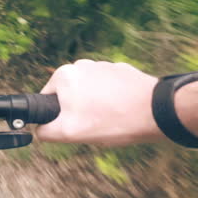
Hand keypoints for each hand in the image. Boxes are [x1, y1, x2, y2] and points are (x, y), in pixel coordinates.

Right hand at [36, 60, 163, 145]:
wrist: (158, 111)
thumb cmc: (112, 120)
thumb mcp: (70, 133)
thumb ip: (46, 131)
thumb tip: (40, 129)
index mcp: (64, 75)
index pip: (48, 100)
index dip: (58, 117)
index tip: (76, 125)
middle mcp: (81, 65)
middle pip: (70, 96)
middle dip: (78, 111)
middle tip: (93, 125)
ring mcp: (104, 66)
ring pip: (89, 93)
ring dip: (96, 105)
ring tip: (111, 119)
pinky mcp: (123, 71)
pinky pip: (109, 89)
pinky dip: (113, 100)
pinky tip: (124, 111)